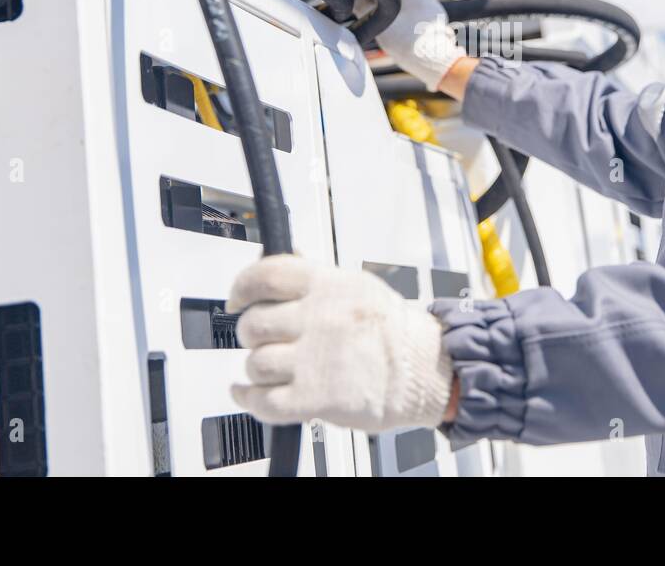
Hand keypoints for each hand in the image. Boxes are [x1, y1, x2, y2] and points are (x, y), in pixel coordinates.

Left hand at [227, 256, 453, 432]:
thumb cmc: (392, 332)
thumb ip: (315, 279)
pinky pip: (265, 401)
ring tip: (271, 369)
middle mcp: (320, 319)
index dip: (242, 287)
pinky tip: (249, 393)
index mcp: (329, 286)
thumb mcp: (357, 287)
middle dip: (252, 334)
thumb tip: (279, 263)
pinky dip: (249, 399)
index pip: (266, 275)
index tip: (237, 299)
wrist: (428, 370)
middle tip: (263, 339)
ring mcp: (317, 359)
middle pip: (254, 323)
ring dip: (257, 369)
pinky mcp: (318, 398)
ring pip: (257, 363)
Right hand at [374, 0, 465, 91]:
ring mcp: (433, 7)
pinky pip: (417, 10)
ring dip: (397, 3)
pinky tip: (399, 27)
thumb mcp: (382, 26)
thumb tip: (357, 1)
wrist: (435, 62)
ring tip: (386, 17)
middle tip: (376, 2)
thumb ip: (366, 10)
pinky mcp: (435, 20)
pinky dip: (406, 13)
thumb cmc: (411, 44)